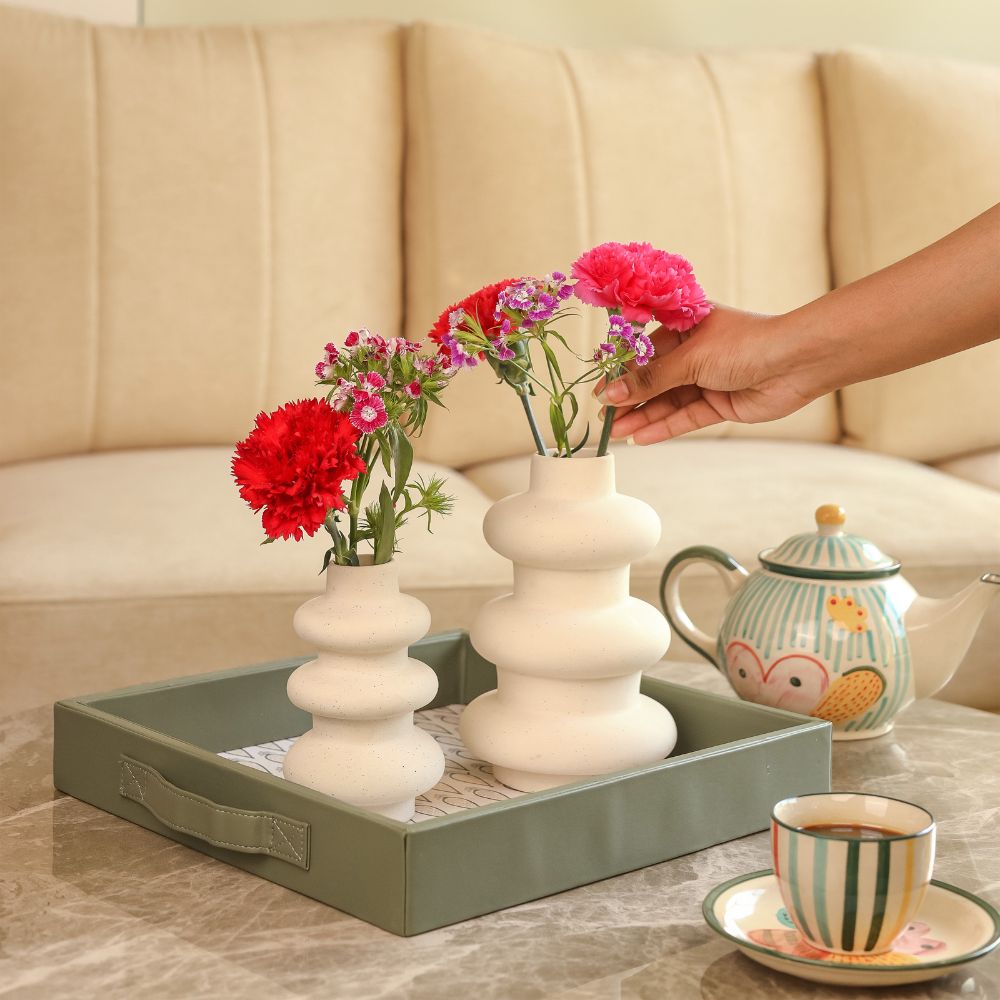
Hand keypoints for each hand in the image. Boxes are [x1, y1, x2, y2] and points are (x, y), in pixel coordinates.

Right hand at [596, 306, 822, 444]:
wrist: (797, 362)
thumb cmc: (747, 343)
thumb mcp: (690, 357)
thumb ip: (650, 380)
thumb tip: (612, 394)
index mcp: (685, 326)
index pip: (644, 351)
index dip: (621, 371)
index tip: (599, 389)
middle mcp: (694, 352)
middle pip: (653, 379)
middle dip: (628, 398)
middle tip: (603, 417)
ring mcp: (706, 379)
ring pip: (666, 401)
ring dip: (642, 416)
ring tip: (616, 432)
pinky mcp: (718, 404)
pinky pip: (684, 417)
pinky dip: (664, 427)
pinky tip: (641, 438)